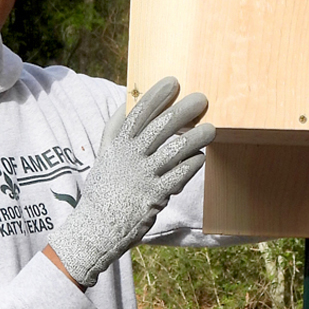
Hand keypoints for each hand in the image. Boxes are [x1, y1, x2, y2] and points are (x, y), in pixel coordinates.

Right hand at [47, 77, 214, 287]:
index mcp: (116, 144)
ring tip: (211, 129)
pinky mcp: (154, 196)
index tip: (173, 82)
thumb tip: (129, 101)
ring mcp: (142, 176)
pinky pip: (178, 176)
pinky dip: (191, 164)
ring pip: (174, 151)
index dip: (156, 96)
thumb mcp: (105, 153)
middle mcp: (129, 157)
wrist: (98, 227)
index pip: (138, 113)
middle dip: (183, 111)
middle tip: (201, 99)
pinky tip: (200, 156)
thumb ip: (116, 128)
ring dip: (195, 137)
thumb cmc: (105, 186)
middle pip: (160, 128)